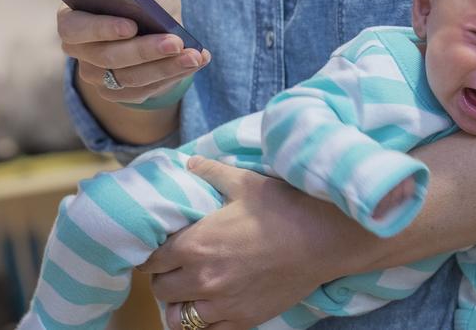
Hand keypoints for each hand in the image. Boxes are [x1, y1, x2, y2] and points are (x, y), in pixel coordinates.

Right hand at [51, 0, 209, 103]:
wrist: (160, 12)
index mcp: (72, 19)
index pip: (76, 30)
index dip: (102, 29)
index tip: (131, 24)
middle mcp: (82, 52)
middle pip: (109, 59)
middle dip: (145, 51)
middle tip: (176, 41)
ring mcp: (101, 76)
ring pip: (132, 79)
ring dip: (167, 67)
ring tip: (194, 55)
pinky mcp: (124, 92)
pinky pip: (148, 91)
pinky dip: (175, 76)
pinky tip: (197, 60)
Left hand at [139, 157, 340, 329]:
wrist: (324, 239)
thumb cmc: (284, 208)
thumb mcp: (245, 183)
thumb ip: (212, 172)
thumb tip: (191, 162)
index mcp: (195, 245)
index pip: (151, 261)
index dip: (154, 255)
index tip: (162, 250)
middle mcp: (202, 279)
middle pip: (161, 290)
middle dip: (165, 278)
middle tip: (177, 268)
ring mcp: (222, 304)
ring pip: (179, 317)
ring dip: (181, 303)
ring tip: (192, 291)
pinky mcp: (243, 320)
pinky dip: (204, 321)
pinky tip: (213, 306)